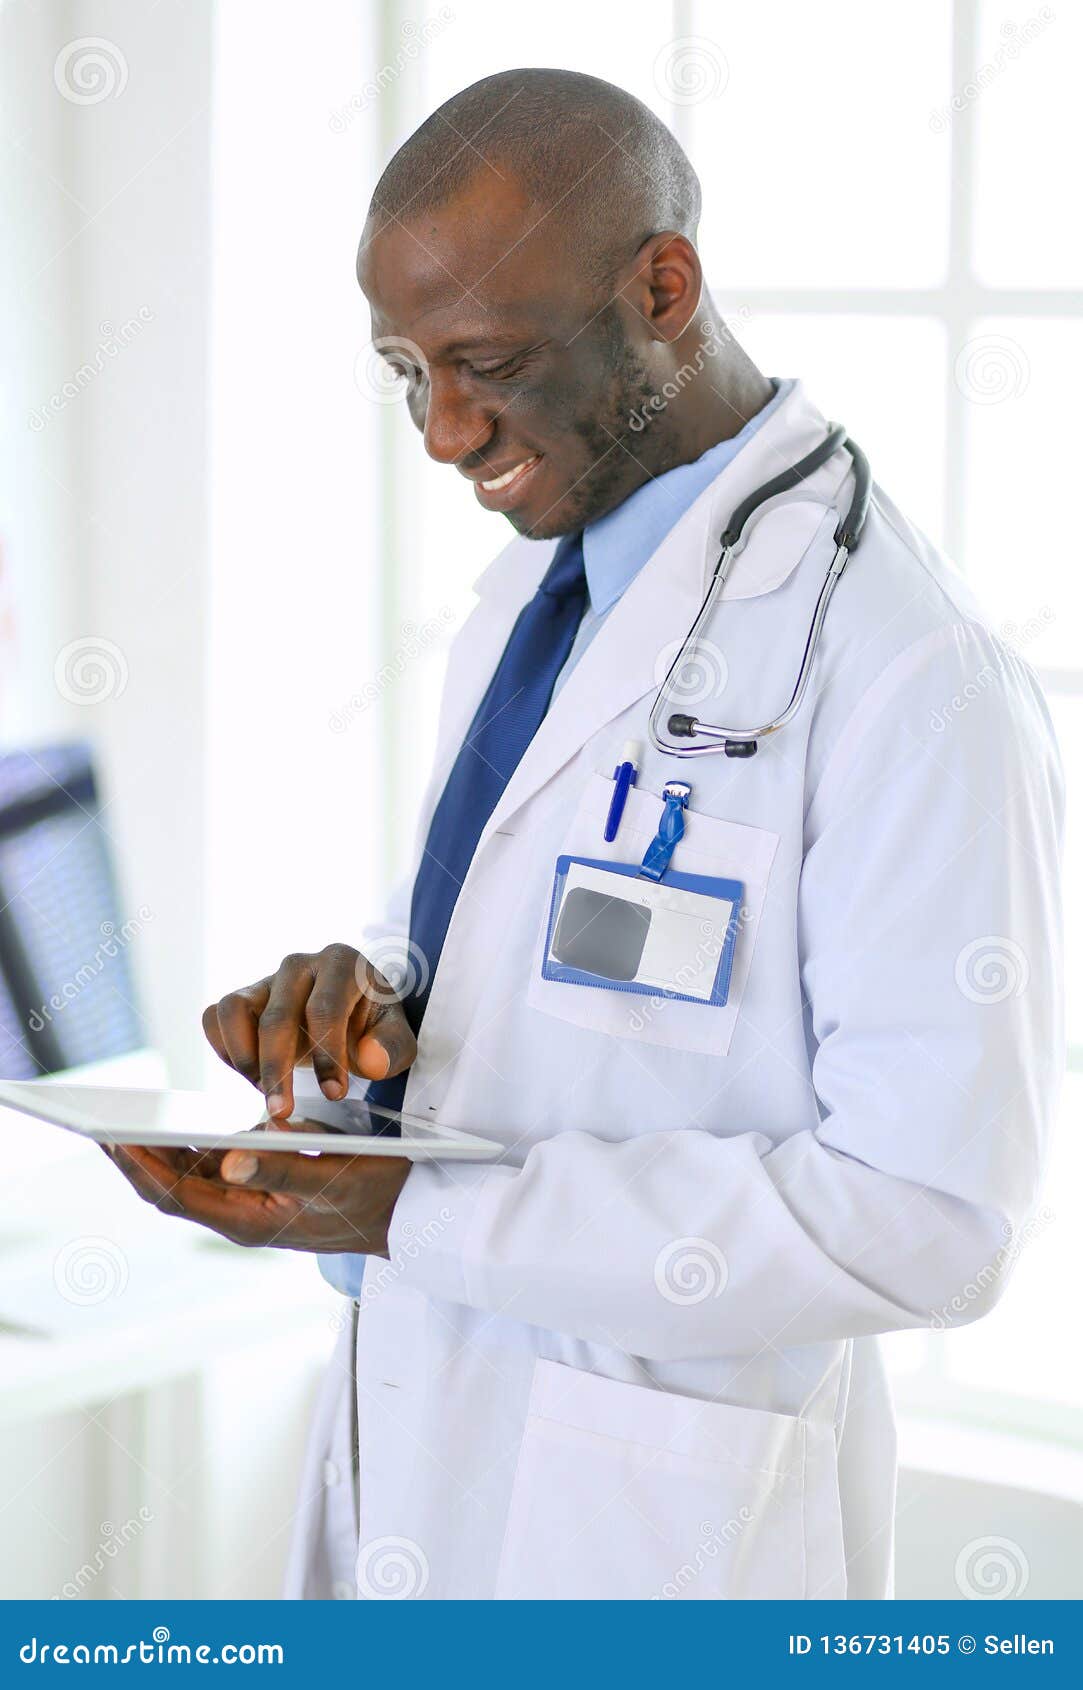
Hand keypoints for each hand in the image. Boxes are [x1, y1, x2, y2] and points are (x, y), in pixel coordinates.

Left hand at [105, 1125, 410, 1256]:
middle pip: (171, 1188)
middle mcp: (242, 1217)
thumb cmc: (379, 1193)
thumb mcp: (337, 1174)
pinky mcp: (260, 1188)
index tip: (114, 1134)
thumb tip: (227, 1159)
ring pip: (187, 1178)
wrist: (412, 1214)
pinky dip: (188, 1146)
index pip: (177, 1195)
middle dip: (135, 1156)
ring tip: (124, 1117)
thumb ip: (282, 1167)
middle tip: (100, 1121)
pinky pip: (211, 1170)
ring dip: (157, 1150)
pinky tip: (175, 1121)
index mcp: (252, 1221)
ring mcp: (249, 1205)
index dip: (142, 1166)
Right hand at [202, 943, 416, 1117]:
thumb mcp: (397, 1039)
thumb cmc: (373, 1027)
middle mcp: (299, 965)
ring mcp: (266, 980)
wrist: (351, 1016)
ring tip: (264, 1091)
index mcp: (342, 963)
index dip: (327, 1055)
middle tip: (283, 1110)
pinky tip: (252, 1076)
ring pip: (233, 1009)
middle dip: (277, 1069)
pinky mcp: (243, 999)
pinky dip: (225, 1050)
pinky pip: (215, 1018)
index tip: (335, 1094)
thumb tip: (370, 1059)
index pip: (325, 1008)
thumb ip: (392, 1049)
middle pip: (277, 1016)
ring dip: (243, 1058)